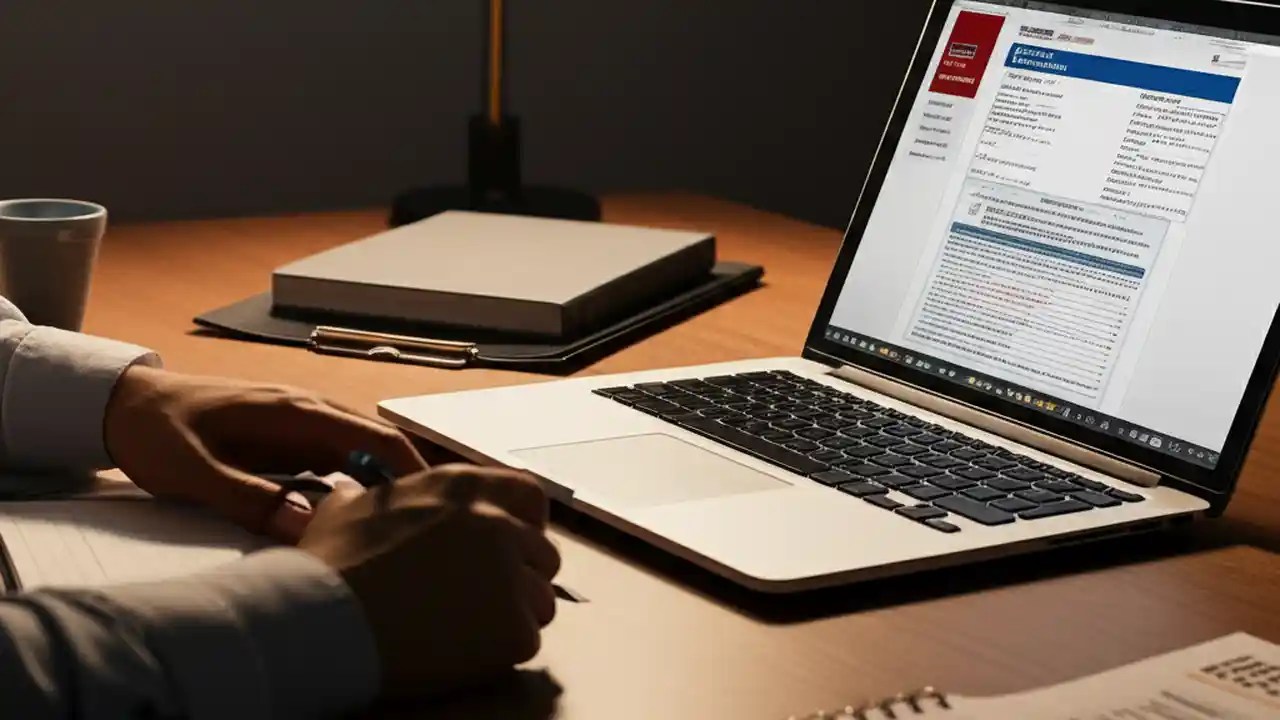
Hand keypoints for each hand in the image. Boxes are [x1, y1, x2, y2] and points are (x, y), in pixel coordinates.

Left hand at [104, 365, 426, 540]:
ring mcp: (300, 425)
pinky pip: (336, 462)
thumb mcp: (193, 471)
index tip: (433, 506)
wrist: (125, 405)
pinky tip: (353, 522)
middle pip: (379, 444)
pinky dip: (354, 488)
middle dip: (407, 482)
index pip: (375, 436)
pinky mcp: (289, 440)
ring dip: (381, 487)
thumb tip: (307, 527)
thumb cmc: (157, 432)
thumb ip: (248, 499)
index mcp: (294, 412)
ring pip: (361, 454)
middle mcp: (308, 413)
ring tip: (397, 532)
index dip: (410, 470)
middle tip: (425, 529)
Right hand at [299, 464, 559, 697]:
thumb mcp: (346, 508)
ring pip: (541, 600)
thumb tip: (357, 491)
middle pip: (543, 552)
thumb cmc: (330, 564)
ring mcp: (510, 576)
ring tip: (471, 629)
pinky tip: (464, 651)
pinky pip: (527, 640)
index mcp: (464, 489)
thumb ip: (370, 496)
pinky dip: (502, 650)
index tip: (514, 543)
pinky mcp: (513, 628)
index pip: (529, 496)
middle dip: (523, 575)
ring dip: (515, 614)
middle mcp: (498, 524)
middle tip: (488, 597)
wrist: (325, 620)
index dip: (526, 522)